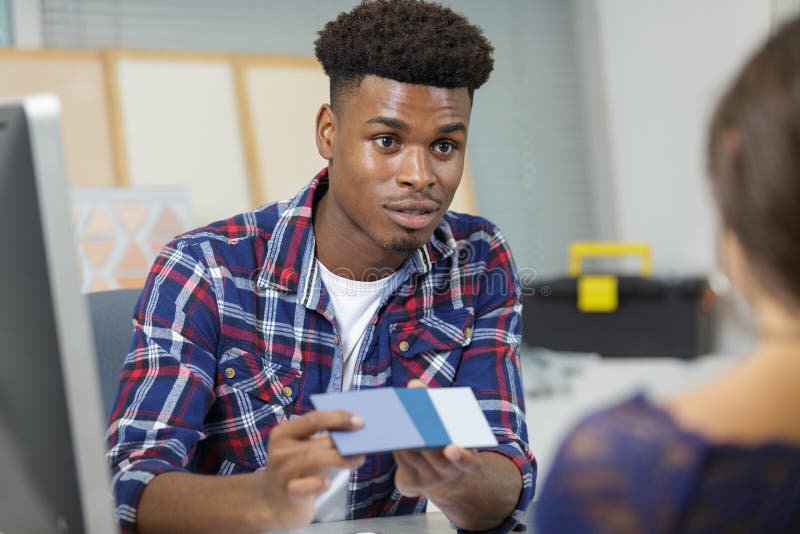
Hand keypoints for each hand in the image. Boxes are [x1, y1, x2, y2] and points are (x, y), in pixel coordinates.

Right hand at [257, 410, 364, 529]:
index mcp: (283, 433)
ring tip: (358, 459)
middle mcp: (279, 450)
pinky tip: (329, 482)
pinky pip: (308, 485)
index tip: (359, 420)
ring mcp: (282, 471)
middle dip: (342, 441)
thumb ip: (322, 438)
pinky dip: (321, 482)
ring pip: (313, 458)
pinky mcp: (288, 492)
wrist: (274, 501)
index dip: (337, 418)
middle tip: (364, 443)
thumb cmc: (298, 468)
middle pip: (315, 440)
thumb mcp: (304, 449)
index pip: (313, 419)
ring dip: (340, 458)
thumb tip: (354, 430)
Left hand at [392, 380, 480, 498]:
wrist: (442, 475)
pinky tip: (385, 431)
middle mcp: (449, 475)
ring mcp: (429, 483)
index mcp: (468, 462)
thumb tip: (415, 385)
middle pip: (435, 460)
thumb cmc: (447, 441)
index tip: (451, 448)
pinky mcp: (410, 485)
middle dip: (422, 438)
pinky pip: (400, 464)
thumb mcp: (451, 425)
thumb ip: (436, 404)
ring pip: (414, 459)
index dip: (462, 457)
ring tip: (392, 419)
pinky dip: (394, 446)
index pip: (469, 463)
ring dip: (403, 439)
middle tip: (411, 420)